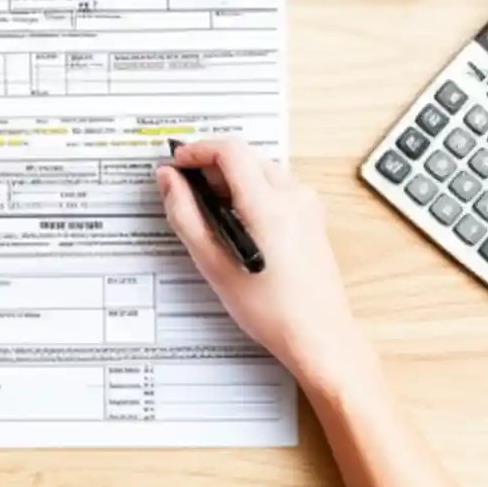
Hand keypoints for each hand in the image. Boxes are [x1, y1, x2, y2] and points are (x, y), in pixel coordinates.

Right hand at [155, 140, 369, 387]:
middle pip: (244, 156)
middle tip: (184, 189)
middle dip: (210, 165)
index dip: (196, 151)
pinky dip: (249, 192)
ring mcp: (307, 204)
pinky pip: (275, 186)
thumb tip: (169, 180)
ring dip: (230, 179)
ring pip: (259, 169)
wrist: (318, 335)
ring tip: (208, 211)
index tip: (176, 165)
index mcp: (268, 204)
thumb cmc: (270, 309)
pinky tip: (235, 222)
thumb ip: (185, 214)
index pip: (229, 151)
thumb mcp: (212, 263)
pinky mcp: (312, 215)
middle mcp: (293, 196)